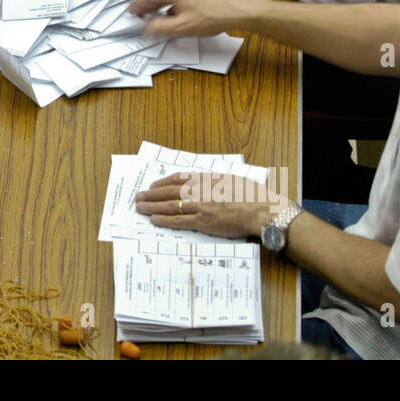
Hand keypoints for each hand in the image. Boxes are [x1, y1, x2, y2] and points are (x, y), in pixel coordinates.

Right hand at [128, 0, 249, 38]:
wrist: (239, 11)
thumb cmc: (213, 17)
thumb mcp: (182, 27)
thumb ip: (160, 27)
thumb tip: (147, 27)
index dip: (137, 4)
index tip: (131, 13)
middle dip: (147, 4)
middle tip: (140, 15)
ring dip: (160, 5)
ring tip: (155, 17)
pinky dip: (171, 4)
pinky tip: (175, 15)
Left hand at [135, 172, 272, 238]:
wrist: (260, 209)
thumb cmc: (251, 194)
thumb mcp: (230, 179)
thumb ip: (214, 180)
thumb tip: (204, 181)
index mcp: (206, 179)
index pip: (177, 179)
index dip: (162, 182)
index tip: (153, 185)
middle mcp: (199, 190)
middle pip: (169, 192)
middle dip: (151, 194)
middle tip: (139, 197)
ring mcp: (200, 206)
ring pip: (169, 206)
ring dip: (152, 206)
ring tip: (140, 207)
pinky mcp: (203, 222)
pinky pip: (178, 221)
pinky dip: (164, 220)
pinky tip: (154, 219)